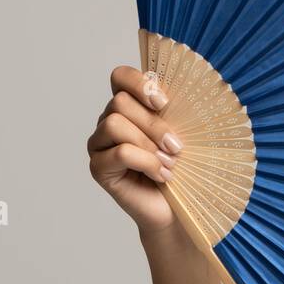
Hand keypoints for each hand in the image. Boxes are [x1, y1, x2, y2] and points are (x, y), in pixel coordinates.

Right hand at [87, 65, 182, 234]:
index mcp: (130, 105)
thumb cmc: (184, 167)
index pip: (120, 76)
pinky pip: (119, 152)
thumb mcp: (184, 132)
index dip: (139, 83)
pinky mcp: (99, 167)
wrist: (178, 207)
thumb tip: (184, 89)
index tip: (164, 103)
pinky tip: (161, 175)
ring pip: (114, 124)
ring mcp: (100, 144)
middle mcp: (109, 120)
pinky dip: (146, 162)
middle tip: (176, 147)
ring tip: (169, 163)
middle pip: (119, 102)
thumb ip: (176, 110)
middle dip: (153, 124)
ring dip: (148, 143)